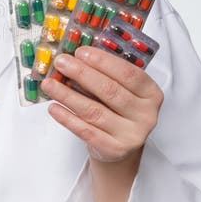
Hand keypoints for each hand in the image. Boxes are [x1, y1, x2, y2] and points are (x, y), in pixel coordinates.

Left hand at [41, 47, 163, 163]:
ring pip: (94, 111)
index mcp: (151, 94)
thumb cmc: (118, 112)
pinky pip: (86, 131)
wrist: (120, 149)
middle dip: (82, 74)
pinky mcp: (114, 149)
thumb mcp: (121, 91)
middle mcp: (146, 115)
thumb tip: (76, 56)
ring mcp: (132, 134)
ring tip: (49, 84)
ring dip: (68, 95)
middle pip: (110, 90)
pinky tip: (54, 107)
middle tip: (61, 63)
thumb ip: (105, 74)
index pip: (128, 74)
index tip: (81, 52)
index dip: (103, 61)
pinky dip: (67, 118)